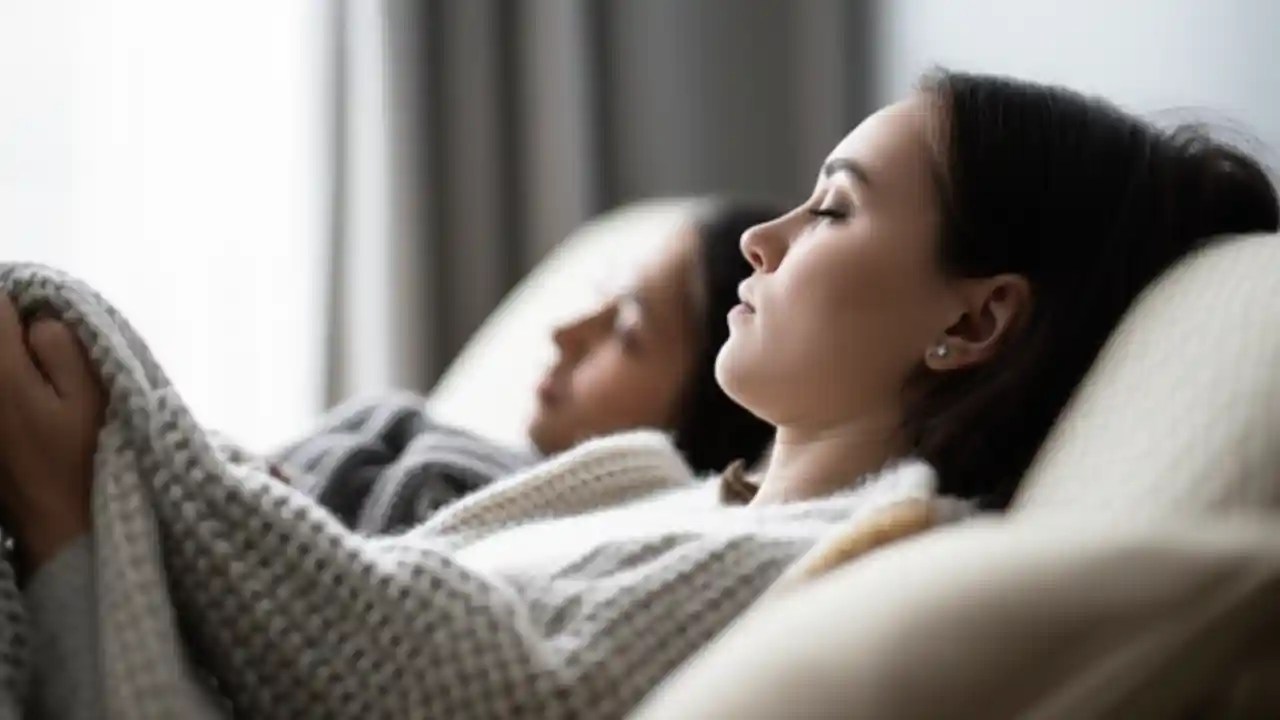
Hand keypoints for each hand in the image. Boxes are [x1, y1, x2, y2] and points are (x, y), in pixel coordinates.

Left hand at [0, 297, 105, 570]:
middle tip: (42, 355)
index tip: (45, 327)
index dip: (23, 305)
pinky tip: (30, 412)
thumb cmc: (85, 461)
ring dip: (15, 365)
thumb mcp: (93, 397)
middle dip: (13, 334)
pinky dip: (13, 392)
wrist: (60, 528)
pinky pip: (1, 395)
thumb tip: (37, 320)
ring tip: (39, 388)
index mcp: (1, 372)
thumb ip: (62, 346)